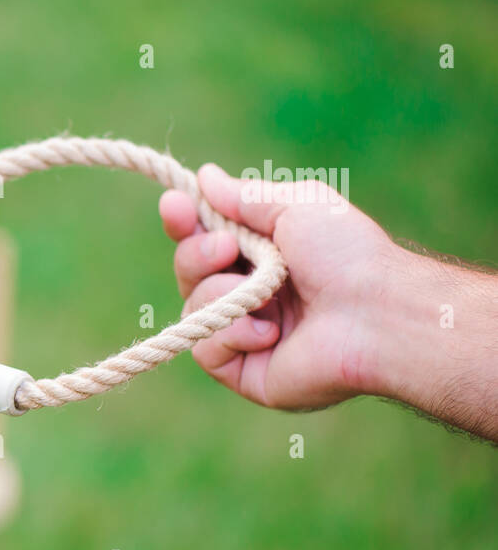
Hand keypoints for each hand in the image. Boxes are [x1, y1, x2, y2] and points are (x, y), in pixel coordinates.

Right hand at [158, 163, 396, 409]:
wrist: (374, 313)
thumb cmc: (347, 255)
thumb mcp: (296, 206)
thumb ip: (245, 195)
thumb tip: (204, 177)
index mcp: (264, 258)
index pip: (205, 240)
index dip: (184, 223)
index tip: (174, 203)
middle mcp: (252, 296)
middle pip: (189, 273)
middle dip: (196, 255)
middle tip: (227, 248)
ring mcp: (246, 336)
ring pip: (192, 308)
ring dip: (220, 294)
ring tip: (262, 293)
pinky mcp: (244, 372)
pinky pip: (206, 348)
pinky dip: (231, 334)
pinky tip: (269, 332)